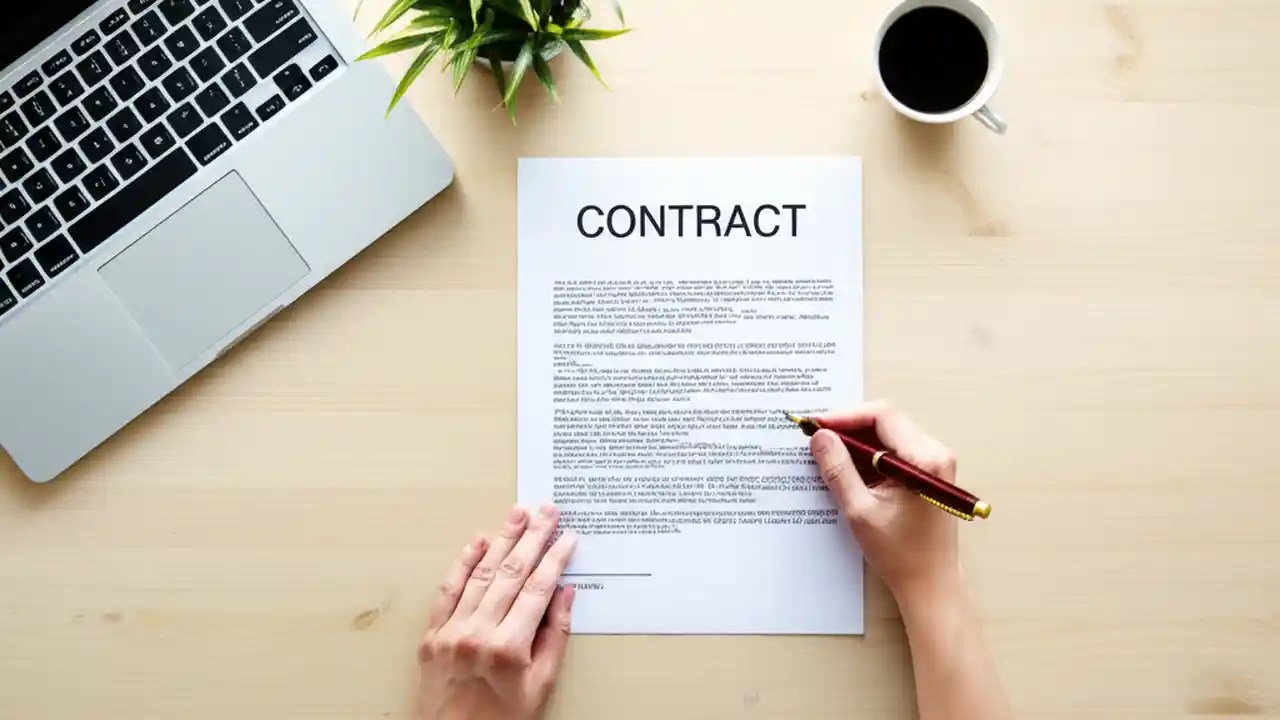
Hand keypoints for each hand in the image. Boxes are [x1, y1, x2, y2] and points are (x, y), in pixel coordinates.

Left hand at [418, 505, 577, 719]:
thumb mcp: (541, 684)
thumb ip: (555, 635)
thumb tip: (565, 593)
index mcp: (509, 648)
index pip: (538, 589)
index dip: (555, 558)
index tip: (567, 537)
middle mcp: (477, 634)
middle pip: (511, 573)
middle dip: (532, 537)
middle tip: (546, 510)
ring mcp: (451, 632)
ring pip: (481, 575)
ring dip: (501, 540)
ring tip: (517, 514)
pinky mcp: (432, 636)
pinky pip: (448, 590)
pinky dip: (463, 564)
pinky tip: (478, 542)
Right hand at [808, 401, 960, 603]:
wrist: (931, 582)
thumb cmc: (901, 554)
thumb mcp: (860, 511)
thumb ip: (838, 470)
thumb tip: (820, 438)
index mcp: (924, 460)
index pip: (882, 415)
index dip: (845, 416)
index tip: (816, 426)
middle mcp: (936, 453)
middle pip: (886, 421)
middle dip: (849, 427)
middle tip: (817, 439)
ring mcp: (934, 462)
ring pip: (888, 434)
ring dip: (858, 441)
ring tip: (828, 455)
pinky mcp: (928, 472)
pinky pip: (894, 449)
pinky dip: (869, 454)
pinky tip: (848, 468)